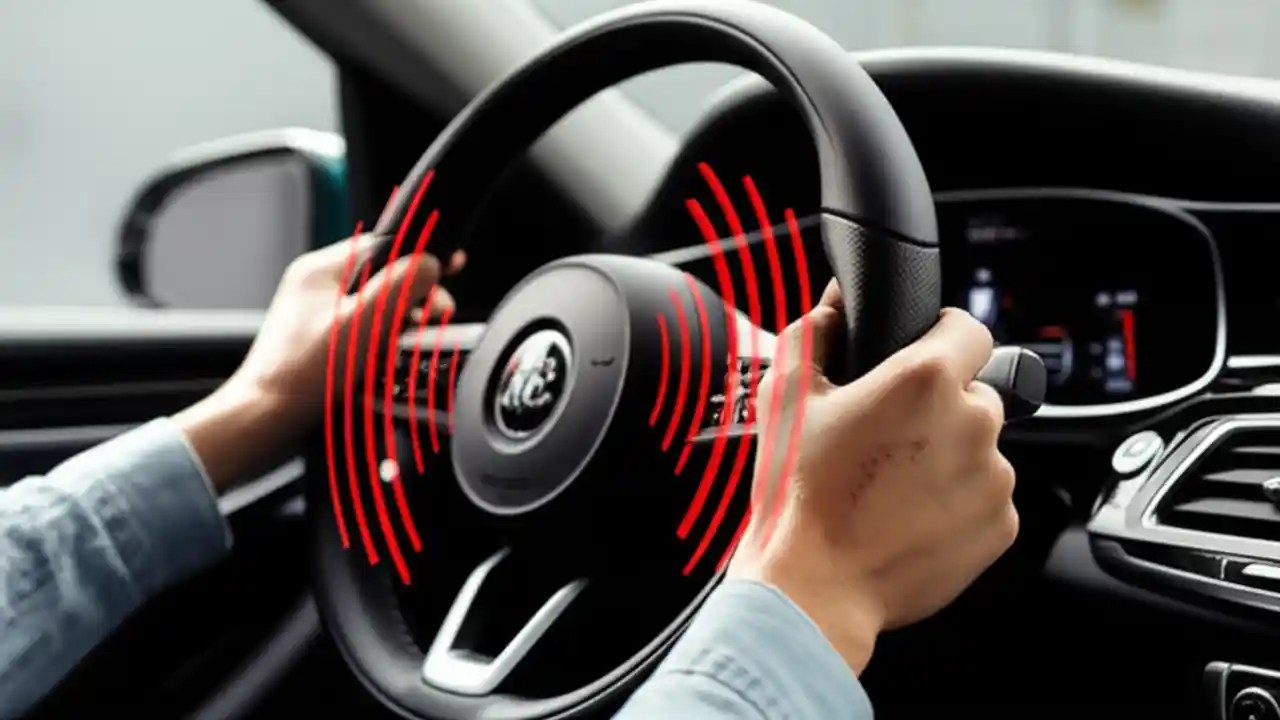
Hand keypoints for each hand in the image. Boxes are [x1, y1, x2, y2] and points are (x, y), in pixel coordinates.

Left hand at [176, 235, 464, 490]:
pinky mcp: (325, 345)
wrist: (266, 422)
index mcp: (321, 270)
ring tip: (399, 352)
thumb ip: (399, 287)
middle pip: (386, 280)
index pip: (383, 246)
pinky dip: (382, 349)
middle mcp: (319, 289)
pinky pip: (368, 336)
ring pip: (380, 310)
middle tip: (429, 324)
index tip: (451, 265)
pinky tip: (383, 366)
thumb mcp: (361, 324)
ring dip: (398, 330)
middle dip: (413, 303)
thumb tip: (430, 263)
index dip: (419, 258)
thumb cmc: (301, 376)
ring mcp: (321, 317)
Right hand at [728, 279, 1016, 675]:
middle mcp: (971, 423)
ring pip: (980, 448)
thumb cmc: (796, 494)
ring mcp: (992, 478)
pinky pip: (985, 498)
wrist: (813, 589)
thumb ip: (814, 331)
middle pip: (974, 393)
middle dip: (938, 408)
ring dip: (948, 457)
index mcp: (923, 379)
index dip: (943, 335)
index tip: (922, 355)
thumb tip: (836, 304)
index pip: (969, 327)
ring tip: (892, 486)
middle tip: (888, 438)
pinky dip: (956, 503)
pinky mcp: (1000, 526)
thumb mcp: (785, 396)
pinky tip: (908, 516)